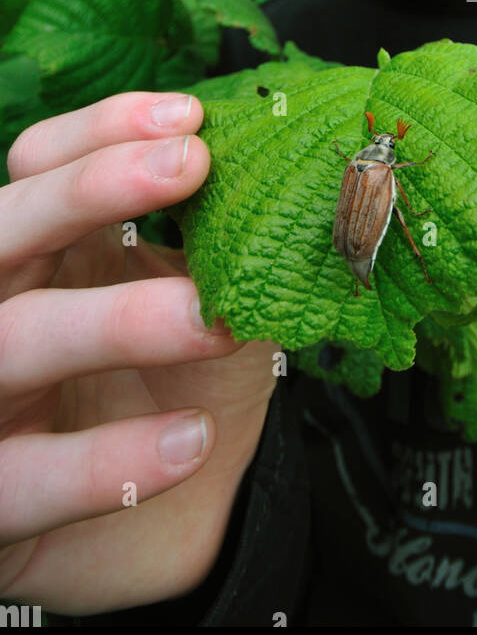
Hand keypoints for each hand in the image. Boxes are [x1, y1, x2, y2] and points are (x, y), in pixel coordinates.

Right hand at [0, 93, 279, 614]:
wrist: (183, 517)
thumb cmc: (186, 390)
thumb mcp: (214, 309)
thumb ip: (228, 256)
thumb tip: (290, 185)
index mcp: (45, 254)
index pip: (35, 164)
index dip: (98, 132)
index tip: (189, 117)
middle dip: (87, 187)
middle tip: (189, 165)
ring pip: (6, 342)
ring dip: (107, 319)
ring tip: (209, 316)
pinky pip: (20, 481)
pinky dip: (103, 464)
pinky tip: (186, 441)